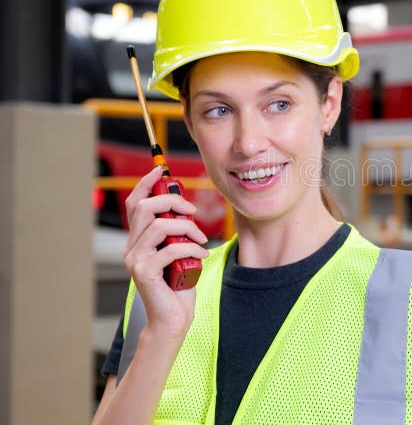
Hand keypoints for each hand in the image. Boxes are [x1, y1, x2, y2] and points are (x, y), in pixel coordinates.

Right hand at [123, 167, 208, 340]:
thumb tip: (185, 206)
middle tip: (193, 212)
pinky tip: (201, 255)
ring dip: (187, 228)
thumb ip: (177, 232)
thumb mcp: (179, 251)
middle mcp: (132, 247)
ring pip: (159, 226)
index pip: (135, 203)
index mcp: (138, 239)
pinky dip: (192, 248)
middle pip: (145, 208)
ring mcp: (135, 259)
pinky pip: (171, 249)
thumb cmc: (179, 284)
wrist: (173, 318)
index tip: (161, 171)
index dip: (146, 184)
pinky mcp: (144, 272)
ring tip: (201, 240)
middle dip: (172, 202)